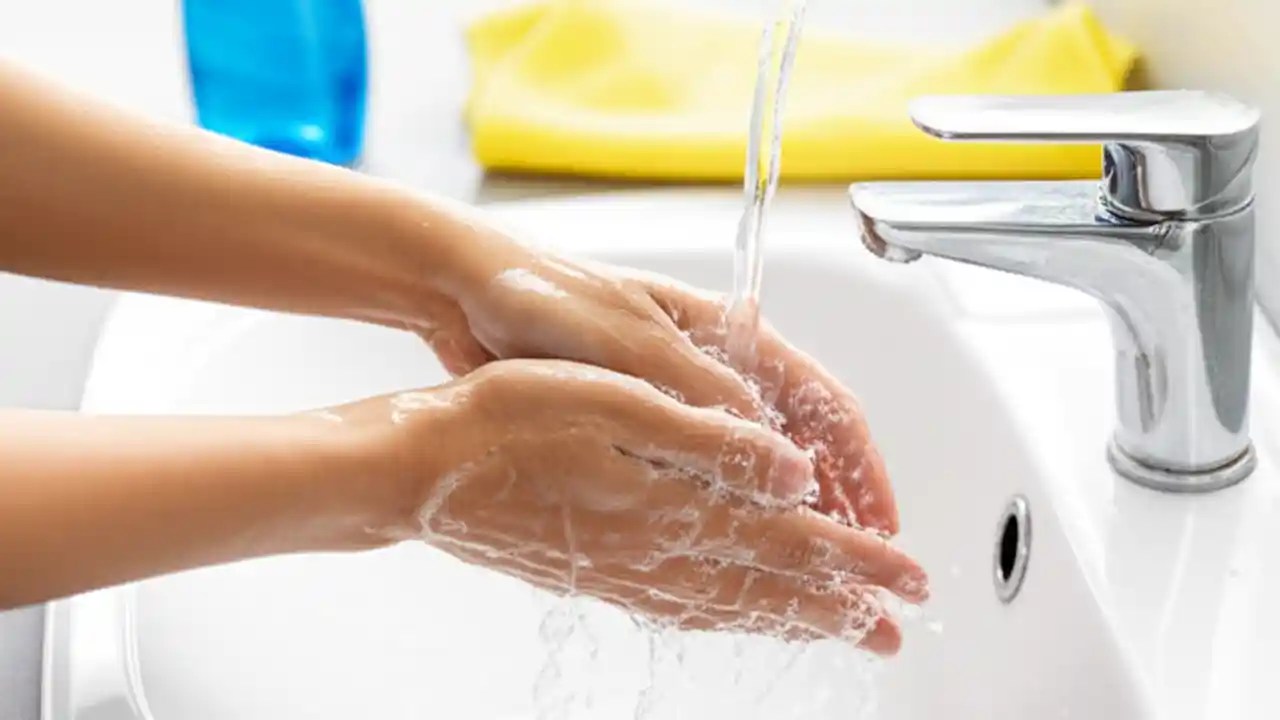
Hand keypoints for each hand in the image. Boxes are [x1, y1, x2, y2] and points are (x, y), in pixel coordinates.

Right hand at [342, 360, 925, 654]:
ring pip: (730, 607)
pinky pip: (682, 610)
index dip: (856, 560)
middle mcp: (653, 555)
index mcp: (669, 507)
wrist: (412, 472)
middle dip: (841, 604)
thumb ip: (706, 440)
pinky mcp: (595, 576)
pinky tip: (733, 620)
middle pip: (770, 589)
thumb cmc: (499, 422)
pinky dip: (728, 620)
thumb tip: (788, 471)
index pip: (789, 542)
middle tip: (893, 625)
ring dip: (791, 618)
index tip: (908, 576)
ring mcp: (622, 574)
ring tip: (835, 630)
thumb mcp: (611, 403)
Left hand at [414, 223, 897, 533]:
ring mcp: (678, 397)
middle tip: (855, 557)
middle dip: (834, 496)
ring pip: (753, 462)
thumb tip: (776, 454)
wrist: (467, 293)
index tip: (879, 518)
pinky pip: (702, 474)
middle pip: (799, 437)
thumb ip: (699, 396)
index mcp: (726, 335)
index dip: (857, 464)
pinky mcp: (639, 422)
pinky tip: (732, 543)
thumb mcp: (631, 345)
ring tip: (806, 562)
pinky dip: (730, 508)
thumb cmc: (545, 299)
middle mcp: (712, 368)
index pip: (820, 401)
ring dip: (785, 509)